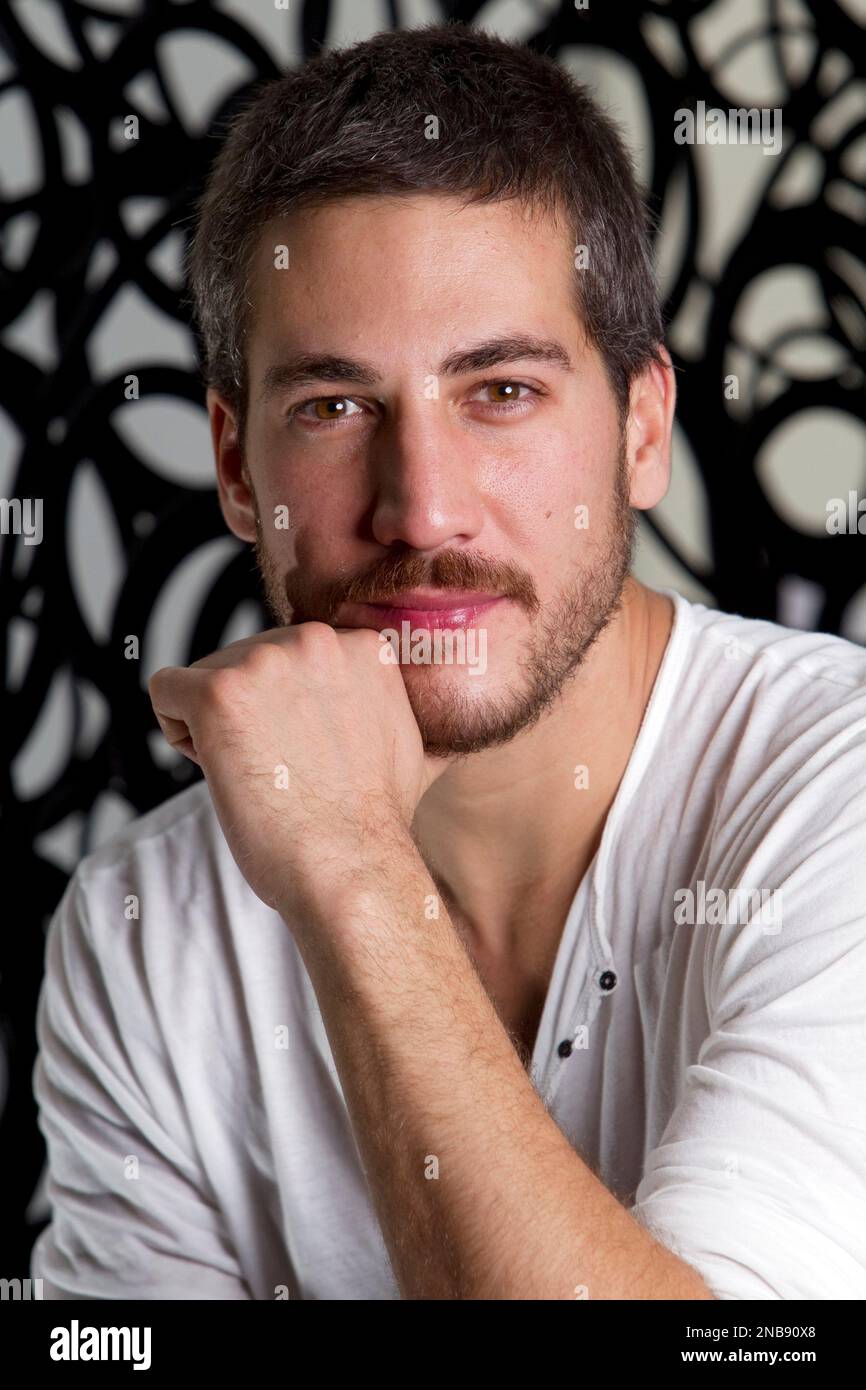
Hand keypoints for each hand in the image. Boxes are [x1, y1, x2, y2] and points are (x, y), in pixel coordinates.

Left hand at [148, 624, 444, 915]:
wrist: (351, 868)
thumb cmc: (375, 826)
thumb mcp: (414, 753)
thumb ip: (410, 719)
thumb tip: (461, 732)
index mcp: (362, 645)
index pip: (289, 658)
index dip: (287, 711)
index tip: (309, 755)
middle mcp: (315, 639)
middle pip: (244, 663)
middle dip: (249, 718)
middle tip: (282, 772)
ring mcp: (264, 661)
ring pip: (204, 678)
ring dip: (215, 729)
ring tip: (258, 775)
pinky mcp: (218, 692)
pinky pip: (164, 690)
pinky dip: (176, 730)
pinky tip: (216, 768)